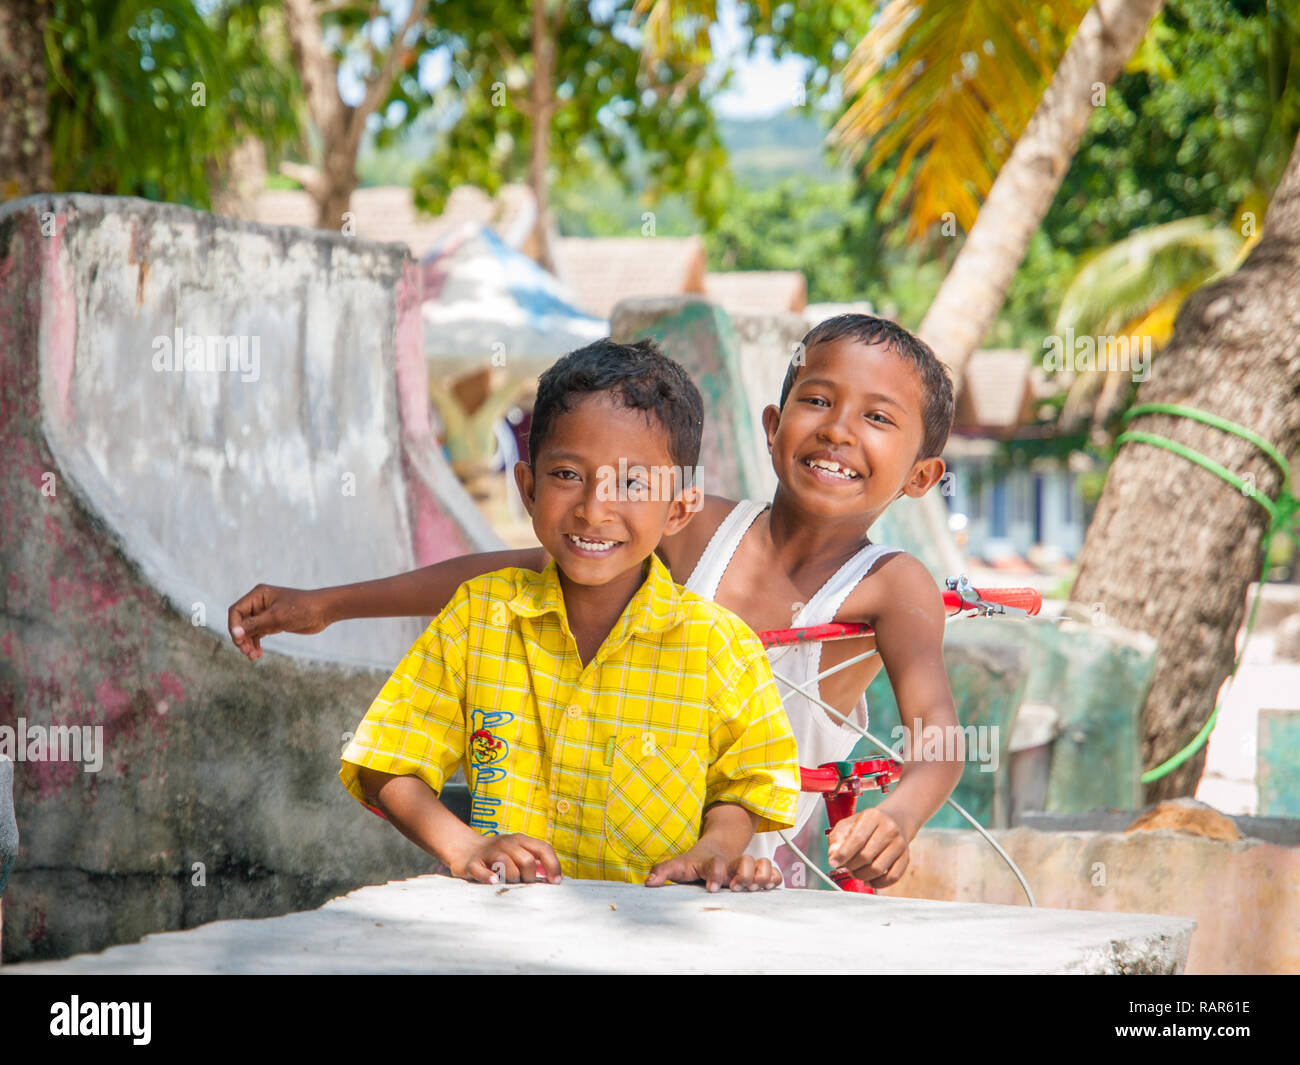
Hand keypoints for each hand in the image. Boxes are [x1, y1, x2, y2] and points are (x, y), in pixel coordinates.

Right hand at [228, 584, 331, 659]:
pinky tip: (258, 654)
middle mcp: (260, 603)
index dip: (234, 626)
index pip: (236, 611)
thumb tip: (235, 634)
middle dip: (242, 638)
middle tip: (246, 652)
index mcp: (258, 595)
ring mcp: (266, 613)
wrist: (324, 611)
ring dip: (248, 643)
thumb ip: (255, 625)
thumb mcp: (277, 618)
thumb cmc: (302, 609)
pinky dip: (256, 644)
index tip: (239, 641)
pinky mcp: (273, 623)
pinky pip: (258, 634)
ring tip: (253, 656)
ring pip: (249, 630)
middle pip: (241, 622)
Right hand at [447, 833, 562, 884]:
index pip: (543, 848)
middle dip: (529, 877)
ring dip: (511, 879)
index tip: (556, 882)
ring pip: (507, 865)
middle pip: (526, 861)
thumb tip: (559, 878)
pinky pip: (483, 871)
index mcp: (520, 840)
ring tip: (507, 882)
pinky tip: (494, 882)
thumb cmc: (498, 856)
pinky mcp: (473, 864)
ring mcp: (489, 852)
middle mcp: (506, 843)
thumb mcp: (518, 852)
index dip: (553, 865)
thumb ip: (537, 863)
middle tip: (523, 883)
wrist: (464, 849)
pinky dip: (489, 878)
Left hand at [645, 845, 781, 891]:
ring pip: (762, 863)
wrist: (715, 849)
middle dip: (744, 874)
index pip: (715, 863)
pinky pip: (774, 872)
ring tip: (754, 888)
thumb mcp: (679, 866)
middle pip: (745, 861)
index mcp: (711, 863)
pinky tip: (767, 888)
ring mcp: (746, 867)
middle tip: (736, 887)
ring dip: (762, 875)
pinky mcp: (757, 874)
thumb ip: (664, 871)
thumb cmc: (695, 863)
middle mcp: (731, 863)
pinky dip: (775, 878)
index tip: (711, 888)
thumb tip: (649, 882)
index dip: (715, 874)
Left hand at [826, 808, 909, 889]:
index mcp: (873, 816)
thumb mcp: (848, 824)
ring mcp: (900, 844)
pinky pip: (892, 877)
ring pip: (879, 869)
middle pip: (866, 856)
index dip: (843, 854)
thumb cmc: (866, 825)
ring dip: (862, 875)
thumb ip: (837, 839)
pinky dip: (878, 883)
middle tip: (846, 866)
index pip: (857, 839)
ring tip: (856, 872)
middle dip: (851, 866)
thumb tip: (833, 856)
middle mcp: (889, 829)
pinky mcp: (906, 857)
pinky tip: (869, 880)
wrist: (895, 820)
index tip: (833, 863)